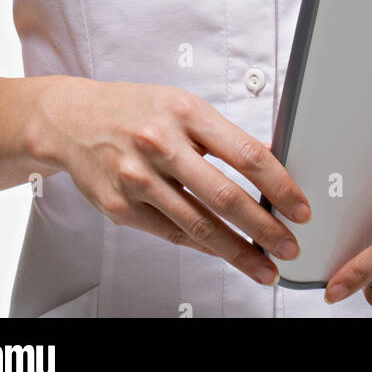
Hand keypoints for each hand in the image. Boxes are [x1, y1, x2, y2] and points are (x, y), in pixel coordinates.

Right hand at [28, 76, 310, 287]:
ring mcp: (139, 178)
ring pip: (199, 225)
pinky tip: (224, 253)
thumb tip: (266, 169)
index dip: (279, 185)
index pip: (246, 153)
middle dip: (265, 228)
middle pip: (225, 196)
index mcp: (186, 113)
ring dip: (238, 251)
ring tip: (263, 266)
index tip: (299, 207)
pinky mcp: (121, 206)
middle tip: (289, 246)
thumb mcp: (182, 105)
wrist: (72, 119)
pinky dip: (203, 246)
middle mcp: (162, 144)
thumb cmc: (135, 110)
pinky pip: (172, 233)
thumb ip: (218, 135)